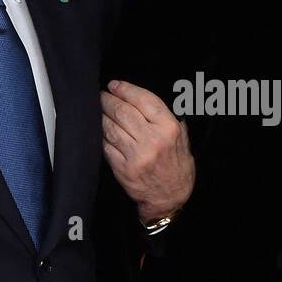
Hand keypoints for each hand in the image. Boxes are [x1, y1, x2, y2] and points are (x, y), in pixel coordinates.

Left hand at [101, 80, 194, 223]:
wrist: (171, 197)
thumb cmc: (177, 164)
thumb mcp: (182, 137)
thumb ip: (167, 117)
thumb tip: (142, 97)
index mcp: (169, 128)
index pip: (143, 100)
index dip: (125, 89)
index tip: (114, 85)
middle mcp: (153, 140)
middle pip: (123, 112)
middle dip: (108, 100)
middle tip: (102, 95)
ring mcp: (136, 156)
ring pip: (111, 127)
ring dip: (102, 116)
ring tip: (100, 109)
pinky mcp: (123, 169)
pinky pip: (106, 146)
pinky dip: (101, 136)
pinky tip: (101, 130)